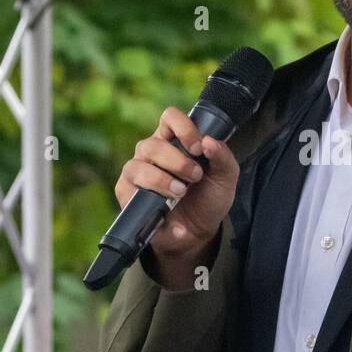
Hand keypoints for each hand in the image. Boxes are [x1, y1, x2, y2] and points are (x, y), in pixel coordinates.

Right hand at [114, 106, 239, 261]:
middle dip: (177, 161)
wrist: (198, 233)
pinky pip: (132, 193)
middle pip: (152, 144)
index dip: (183, 128)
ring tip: (180, 193)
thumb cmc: (207, 199)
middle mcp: (151, 153)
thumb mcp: (225, 179)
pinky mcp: (127, 194)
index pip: (170, 117)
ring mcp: (136, 172)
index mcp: (173, 141)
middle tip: (195, 177)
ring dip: (162, 180)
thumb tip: (210, 141)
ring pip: (138, 166)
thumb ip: (223, 157)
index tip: (198, 148)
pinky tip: (173, 218)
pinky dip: (156, 207)